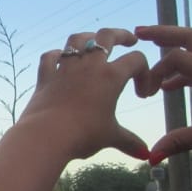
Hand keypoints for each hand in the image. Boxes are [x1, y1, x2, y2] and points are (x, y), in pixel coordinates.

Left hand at [20, 28, 150, 160]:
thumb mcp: (111, 137)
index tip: (142, 94)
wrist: (47, 135)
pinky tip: (61, 59)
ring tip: (95, 42)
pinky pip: (50, 57)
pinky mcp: (45, 76)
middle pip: (107, 36)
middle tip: (130, 40)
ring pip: (77, 40)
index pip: (136, 60)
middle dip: (121, 35)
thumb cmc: (84, 134)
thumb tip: (147, 155)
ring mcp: (65, 68)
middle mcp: (89, 65)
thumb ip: (130, 142)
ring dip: (88, 38)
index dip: (145, 73)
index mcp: (111, 76)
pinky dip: (56, 55)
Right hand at [134, 25, 191, 165]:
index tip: (145, 94)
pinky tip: (170, 86)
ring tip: (153, 48)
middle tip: (138, 33)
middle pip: (191, 37)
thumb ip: (179, 142)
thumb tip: (150, 156)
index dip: (156, 71)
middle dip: (164, 33)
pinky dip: (185, 68)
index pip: (178, 58)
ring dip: (176, 45)